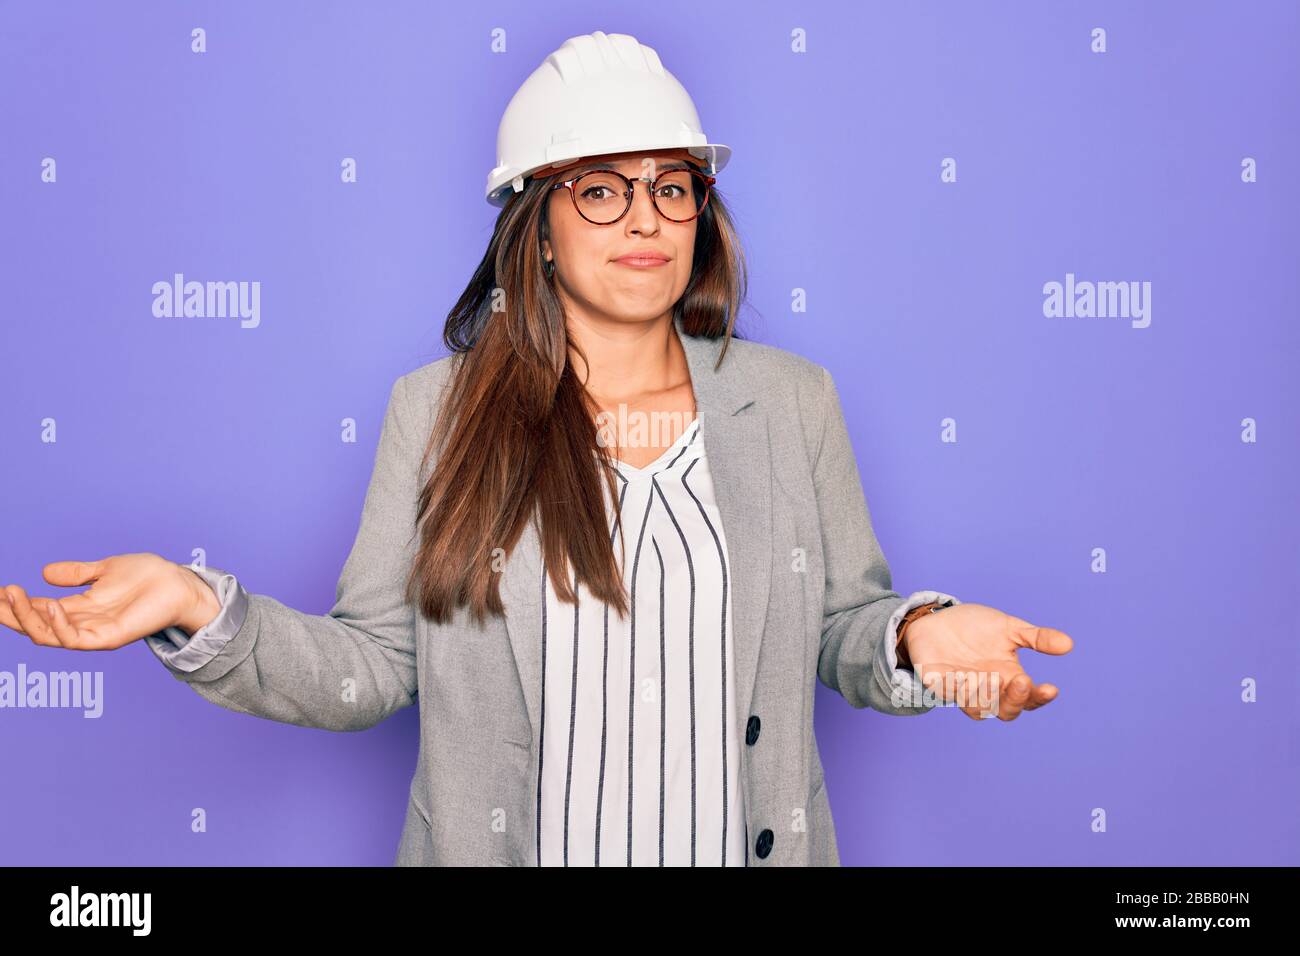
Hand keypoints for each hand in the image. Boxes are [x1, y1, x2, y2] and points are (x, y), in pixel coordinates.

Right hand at [0, 553, 218, 650]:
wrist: (179, 582)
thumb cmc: (148, 576)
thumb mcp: (104, 570)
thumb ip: (77, 573)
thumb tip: (45, 572)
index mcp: (79, 608)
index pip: (37, 610)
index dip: (14, 603)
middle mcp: (82, 623)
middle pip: (36, 626)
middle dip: (11, 614)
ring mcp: (95, 633)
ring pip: (48, 635)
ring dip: (27, 618)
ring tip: (13, 595)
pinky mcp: (110, 639)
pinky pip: (76, 640)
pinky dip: (59, 625)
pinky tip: (49, 606)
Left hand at [900, 603, 1072, 720]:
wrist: (936, 621)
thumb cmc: (974, 628)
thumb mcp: (1008, 628)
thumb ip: (1036, 637)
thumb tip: (1069, 644)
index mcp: (1007, 677)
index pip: (1029, 698)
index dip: (1040, 697)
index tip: (1051, 688)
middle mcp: (987, 689)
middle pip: (1007, 712)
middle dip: (1016, 700)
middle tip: (1022, 681)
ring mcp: (962, 690)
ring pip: (978, 711)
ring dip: (987, 699)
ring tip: (991, 679)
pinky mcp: (938, 684)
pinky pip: (947, 694)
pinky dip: (954, 690)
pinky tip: (960, 677)